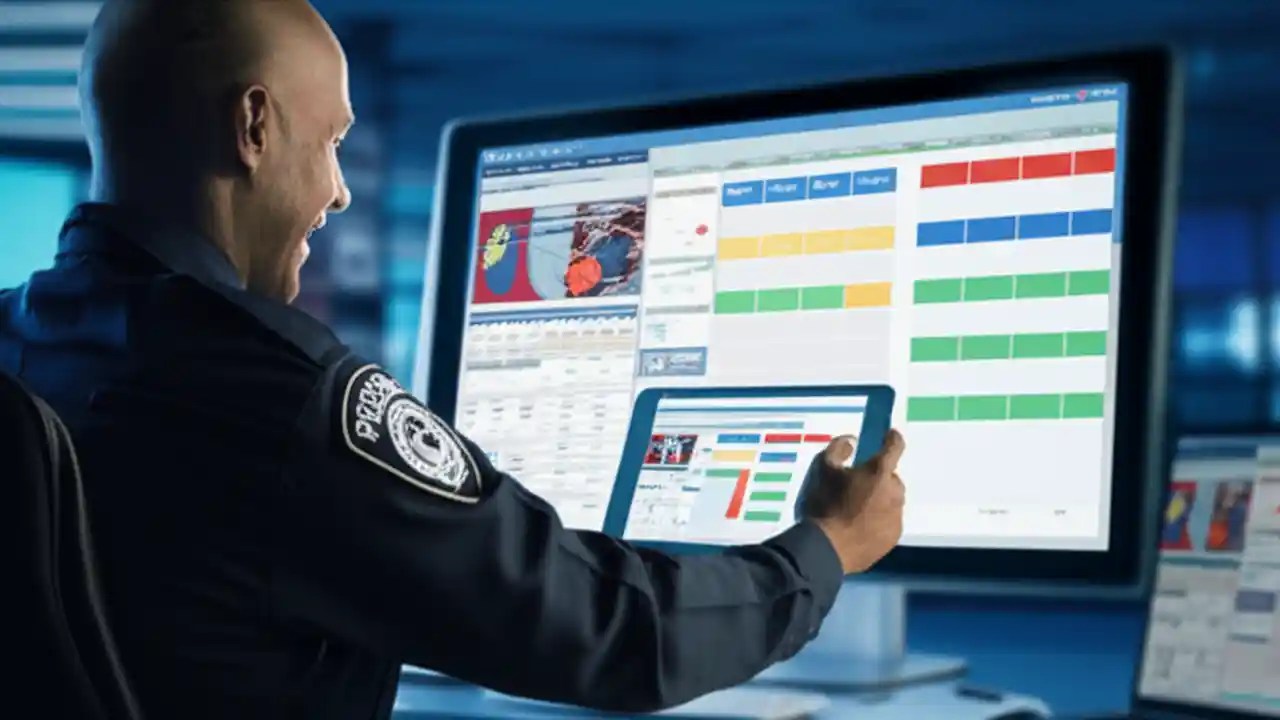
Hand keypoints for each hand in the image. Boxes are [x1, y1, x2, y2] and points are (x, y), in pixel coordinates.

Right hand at [801, 430, 905, 573]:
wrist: (829, 548)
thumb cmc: (826, 504)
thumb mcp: (824, 470)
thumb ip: (838, 449)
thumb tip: (851, 441)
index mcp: (879, 472)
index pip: (895, 447)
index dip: (893, 438)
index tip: (890, 435)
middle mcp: (894, 491)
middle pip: (892, 478)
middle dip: (880, 477)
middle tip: (860, 484)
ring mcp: (896, 516)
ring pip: (892, 501)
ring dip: (881, 499)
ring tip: (858, 509)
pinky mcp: (894, 536)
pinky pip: (890, 521)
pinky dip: (880, 519)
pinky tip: (861, 526)